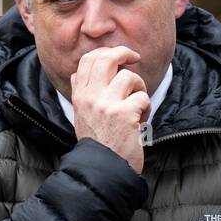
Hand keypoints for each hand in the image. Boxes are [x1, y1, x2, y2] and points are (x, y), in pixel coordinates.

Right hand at [70, 46, 149, 174]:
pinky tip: (141, 122)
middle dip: (124, 53)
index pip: (88, 60)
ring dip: (140, 88)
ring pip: (129, 77)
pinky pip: (143, 98)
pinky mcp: (125, 115)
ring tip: (138, 105)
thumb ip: (79, 94)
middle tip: (134, 58)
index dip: (106, 51)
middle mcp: (90, 98)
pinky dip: (146, 109)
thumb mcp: (80, 116)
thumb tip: (75, 74)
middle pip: (106, 58)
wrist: (103, 169)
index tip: (119, 56)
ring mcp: (107, 105)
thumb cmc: (97, 143)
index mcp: (80, 96)